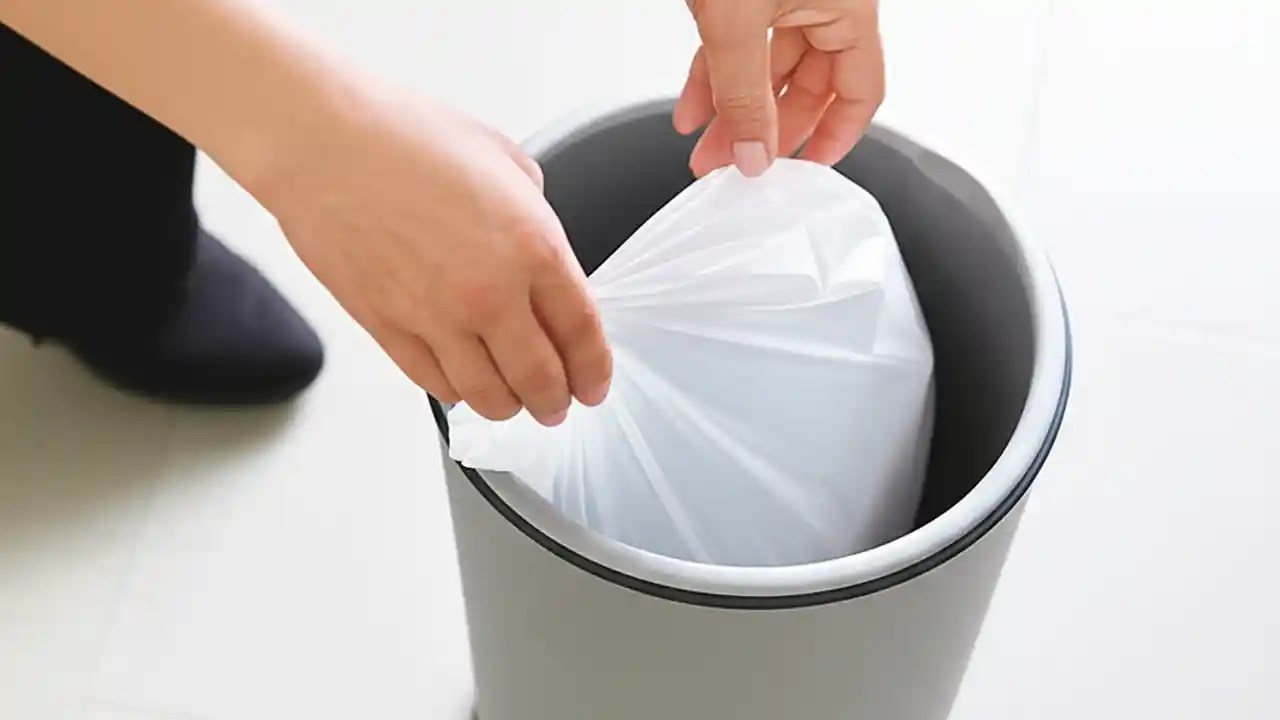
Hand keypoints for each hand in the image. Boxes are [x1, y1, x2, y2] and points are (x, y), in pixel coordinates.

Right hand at [257, 88, 611, 426]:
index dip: (593, 370)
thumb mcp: (504, 159)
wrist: (324, 142)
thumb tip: (539, 241)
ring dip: (508, 407)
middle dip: (556, 401)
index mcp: (533, 247)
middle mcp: (490, 293)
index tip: (593, 384)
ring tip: (515, 403)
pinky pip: (433, 383)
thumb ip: (534, 211)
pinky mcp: (388, 328)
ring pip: (487, 396)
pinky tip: (463, 384)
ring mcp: (436, 318)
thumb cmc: (405, 136)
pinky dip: (455, 393)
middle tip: (559, 406)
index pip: (581, 333)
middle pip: (540, 379)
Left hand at [675, 0, 884, 177]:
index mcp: (847, 7)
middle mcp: (822, 3)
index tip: (806, 173)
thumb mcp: (737, 22)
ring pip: (764, 70)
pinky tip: (691, 110)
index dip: (835, 137)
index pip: (859, 91)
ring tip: (705, 150)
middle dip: (765, 132)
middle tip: (739, 167)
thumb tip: (752, 151)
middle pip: (808, 87)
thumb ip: (743, 92)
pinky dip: (712, 78)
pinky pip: (733, 45)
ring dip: (731, 113)